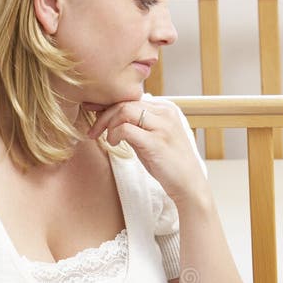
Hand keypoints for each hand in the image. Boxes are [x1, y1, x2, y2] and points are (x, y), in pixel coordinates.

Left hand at [84, 99, 208, 207]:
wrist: (189, 185)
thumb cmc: (169, 164)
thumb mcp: (152, 138)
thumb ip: (136, 126)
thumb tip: (109, 117)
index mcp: (166, 108)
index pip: (132, 98)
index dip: (109, 105)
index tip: (94, 114)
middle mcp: (166, 112)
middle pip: (125, 102)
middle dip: (104, 115)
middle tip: (93, 130)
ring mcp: (163, 126)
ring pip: (124, 111)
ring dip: (107, 124)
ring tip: (106, 139)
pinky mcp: (156, 142)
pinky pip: (126, 129)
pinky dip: (114, 134)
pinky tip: (113, 144)